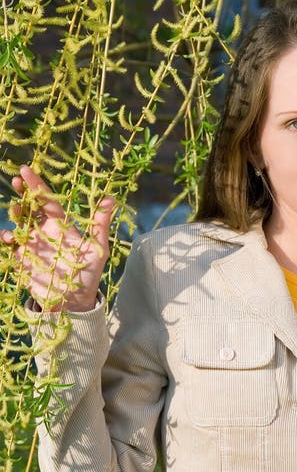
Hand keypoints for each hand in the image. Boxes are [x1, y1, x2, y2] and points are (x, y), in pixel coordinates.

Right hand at [0, 165, 114, 312]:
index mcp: (61, 225)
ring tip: (16, 212)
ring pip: (18, 224)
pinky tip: (9, 238)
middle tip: (15, 181)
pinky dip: (6, 239)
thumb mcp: (97, 248)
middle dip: (22, 194)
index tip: (25, 170)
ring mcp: (32, 245)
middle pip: (30, 207)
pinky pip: (10, 245)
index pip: (47, 201)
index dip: (37, 185)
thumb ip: (100, 224)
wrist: (74, 301)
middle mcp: (44, 231)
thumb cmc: (88, 274)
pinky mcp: (22, 259)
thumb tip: (111, 198)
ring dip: (15, 216)